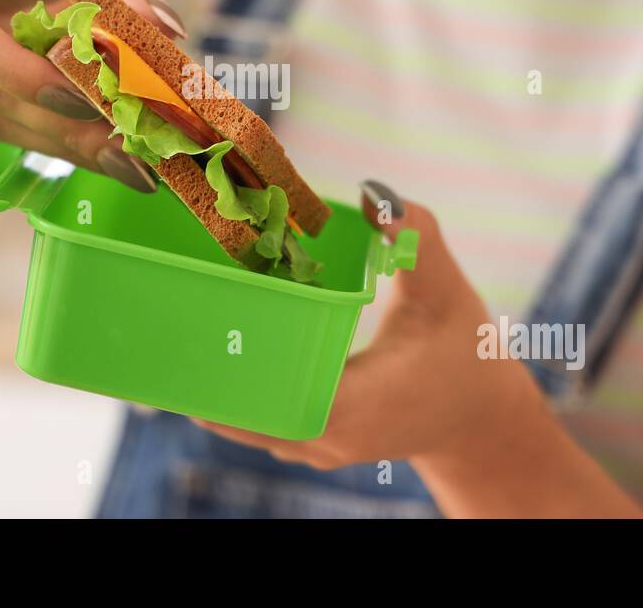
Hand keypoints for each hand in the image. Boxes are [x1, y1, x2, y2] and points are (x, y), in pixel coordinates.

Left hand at [197, 181, 542, 468]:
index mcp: (353, 404)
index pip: (268, 394)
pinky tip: (205, 358)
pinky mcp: (312, 442)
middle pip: (239, 411)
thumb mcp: (446, 290)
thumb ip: (415, 240)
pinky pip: (257, 424)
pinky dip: (231, 396)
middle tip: (160, 319)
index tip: (187, 333)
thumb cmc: (465, 353)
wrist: (482, 419)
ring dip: (210, 384)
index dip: (223, 370)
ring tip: (168, 336)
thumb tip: (376, 196)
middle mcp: (325, 436)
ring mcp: (315, 446)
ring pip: (242, 423)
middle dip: (200, 370)